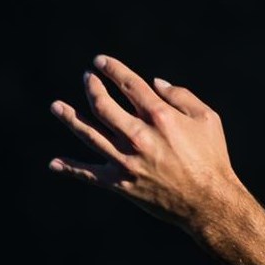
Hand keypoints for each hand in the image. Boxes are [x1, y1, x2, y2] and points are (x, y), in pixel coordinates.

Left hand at [49, 54, 249, 231]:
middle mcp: (139, 136)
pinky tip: (54, 163)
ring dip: (70, 118)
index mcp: (160, 116)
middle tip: (87, 78)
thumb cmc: (211, 157)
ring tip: (56, 106)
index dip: (112, 69)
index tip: (99, 62)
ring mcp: (126, 161)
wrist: (208, 202)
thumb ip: (181, 95)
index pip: (128, 84)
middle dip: (92, 88)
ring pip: (89, 135)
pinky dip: (71, 168)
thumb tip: (154, 82)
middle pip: (103, 105)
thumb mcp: (206, 118)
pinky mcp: (120, 184)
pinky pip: (89, 174)